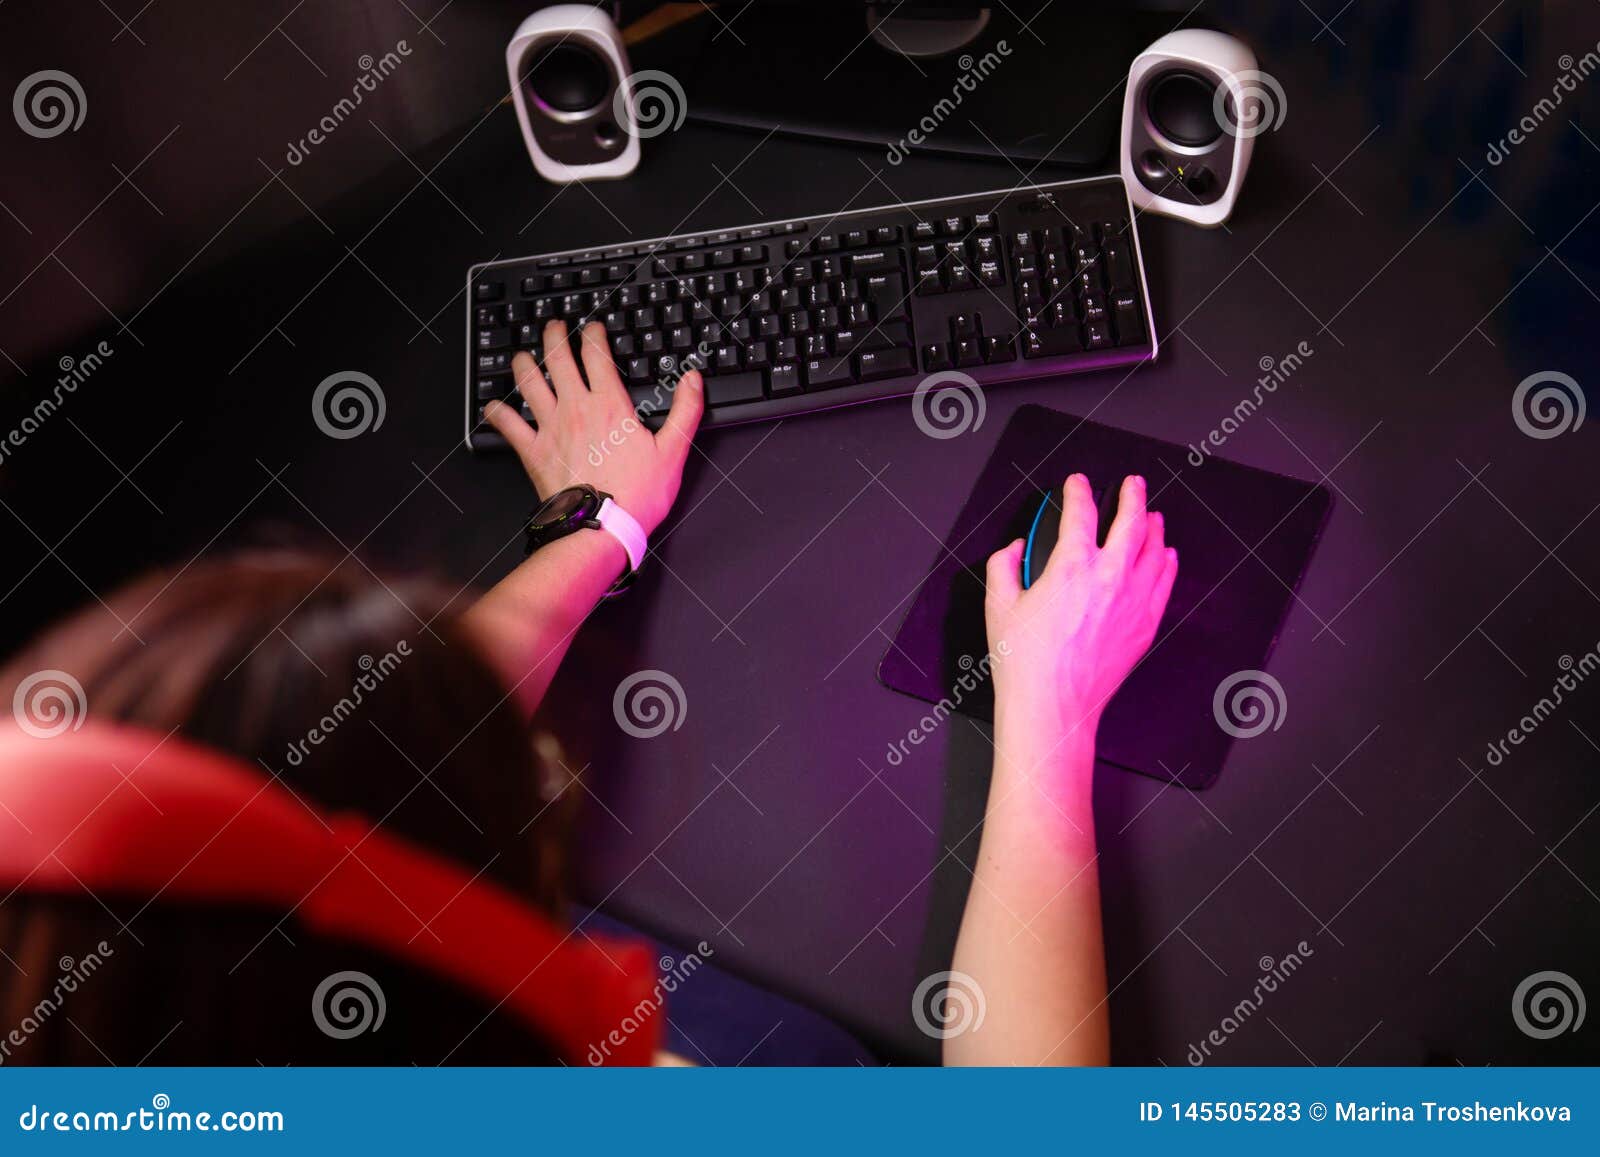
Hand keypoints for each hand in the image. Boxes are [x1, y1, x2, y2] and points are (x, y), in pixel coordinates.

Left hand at [483, 320, 703, 535]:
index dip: (594, 335)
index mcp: (610, 405)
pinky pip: (508, 426)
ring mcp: (551, 428)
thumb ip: (685, 411)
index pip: (598, 356)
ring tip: (522, 356)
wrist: (602, 527)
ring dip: (524, 365)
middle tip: (553, 326)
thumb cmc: (636, 495)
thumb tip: (693, 380)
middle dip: (554, 336)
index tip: (592, 327)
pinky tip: (492, 406)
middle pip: (558, 359)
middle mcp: (576, 408)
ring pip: (529, 383)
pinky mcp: (534, 451)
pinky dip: (497, 413)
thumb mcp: (672, 451)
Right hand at [983, 474, 1177, 744]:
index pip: (1080, 513)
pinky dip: (1167, 563)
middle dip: (1132, 496)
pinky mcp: (1144, 625)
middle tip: (1132, 484)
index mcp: (1072, 566)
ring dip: (1153, 526)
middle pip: (1131, 522)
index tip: (1078, 483)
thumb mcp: (998, 605)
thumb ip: (1004, 566)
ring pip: (1155, 549)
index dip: (1078, 492)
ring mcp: (1133, 601)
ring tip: (1153, 515)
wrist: (1053, 707)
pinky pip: (1165, 583)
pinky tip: (1166, 556)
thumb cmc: (1025, 663)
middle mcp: (1110, 577)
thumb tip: (1013, 550)